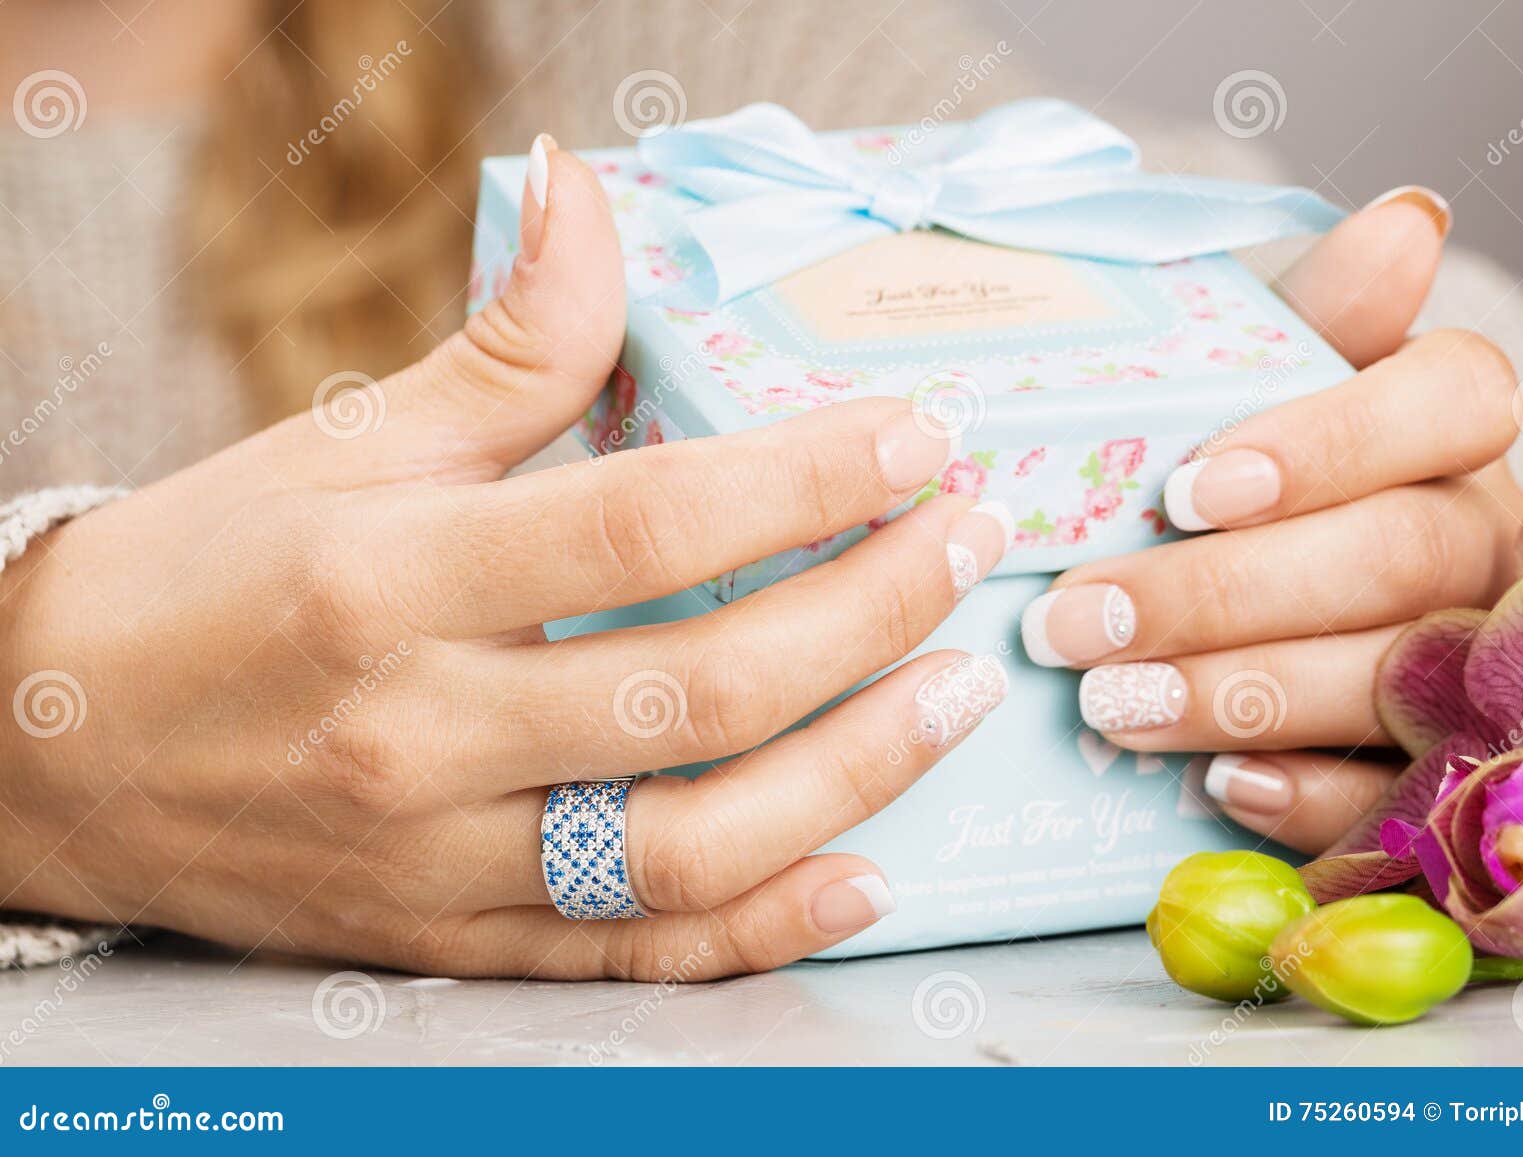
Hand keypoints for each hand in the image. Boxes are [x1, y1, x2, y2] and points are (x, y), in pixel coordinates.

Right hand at [0, 140, 1010, 978]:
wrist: (48, 748)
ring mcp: (440, 857)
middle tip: (966, 548)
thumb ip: (504, 338)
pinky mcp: (449, 938)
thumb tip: (592, 188)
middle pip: (701, 685)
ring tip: (957, 692)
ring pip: (692, 841)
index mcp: (391, 574)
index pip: (647, 523)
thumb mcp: (346, 438)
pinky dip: (762, 926)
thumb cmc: (209, 575)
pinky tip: (866, 876)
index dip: (808, 478)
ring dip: (857, 770)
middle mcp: (422, 728)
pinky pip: (631, 955)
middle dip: (871, 612)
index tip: (918, 441)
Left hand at [1021, 187, 1522, 852]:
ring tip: (1109, 701)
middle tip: (1078, 621)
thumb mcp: (1265, 391)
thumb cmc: (1252, 482)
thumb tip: (1409, 220)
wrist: (1263, 608)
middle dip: (1226, 592)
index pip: (1451, 397)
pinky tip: (1219, 787)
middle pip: (1398, 553)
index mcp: (1444, 432)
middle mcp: (1478, 537)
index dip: (1328, 440)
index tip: (1186, 487)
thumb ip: (1318, 317)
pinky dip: (1306, 792)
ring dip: (1241, 691)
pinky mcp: (1433, 762)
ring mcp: (1469, 654)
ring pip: (1395, 674)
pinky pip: (1398, 791)